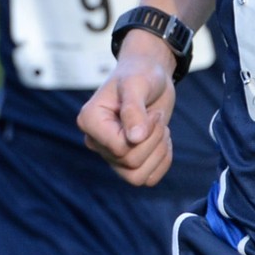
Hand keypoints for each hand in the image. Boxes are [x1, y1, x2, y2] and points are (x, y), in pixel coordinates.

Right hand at [78, 37, 176, 185]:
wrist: (150, 76)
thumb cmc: (141, 74)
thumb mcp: (137, 84)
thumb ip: (134, 109)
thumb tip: (135, 139)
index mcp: (90, 121)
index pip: (119, 149)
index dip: (144, 134)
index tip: (151, 113)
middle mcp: (96, 142)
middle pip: (130, 163)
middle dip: (154, 140)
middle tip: (158, 117)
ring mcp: (112, 154)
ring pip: (137, 177)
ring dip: (158, 153)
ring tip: (161, 129)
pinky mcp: (129, 161)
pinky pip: (148, 179)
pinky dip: (162, 162)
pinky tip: (164, 141)